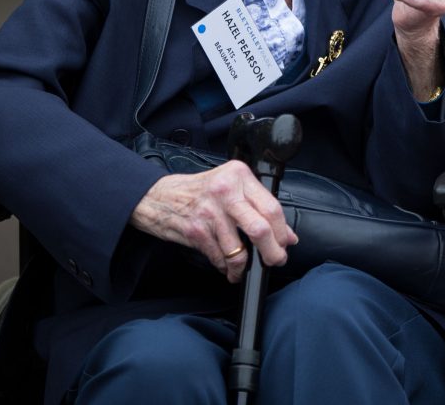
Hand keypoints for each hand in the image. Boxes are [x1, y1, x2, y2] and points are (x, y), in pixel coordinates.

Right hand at [130, 160, 297, 282]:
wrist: (156, 197)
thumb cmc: (198, 192)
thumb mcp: (230, 188)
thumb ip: (258, 207)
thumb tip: (287, 236)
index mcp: (239, 175)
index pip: (272, 207)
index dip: (282, 231)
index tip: (285, 243)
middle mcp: (225, 192)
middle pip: (260, 228)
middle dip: (272, 252)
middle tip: (275, 260)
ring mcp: (209, 212)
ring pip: (238, 250)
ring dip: (244, 267)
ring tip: (245, 269)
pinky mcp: (195, 231)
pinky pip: (219, 257)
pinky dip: (225, 266)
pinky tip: (226, 267)